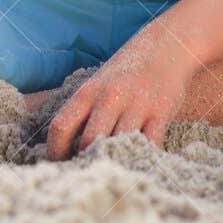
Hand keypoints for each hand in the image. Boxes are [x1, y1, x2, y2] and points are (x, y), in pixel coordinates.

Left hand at [45, 25, 198, 160]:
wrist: (166, 46)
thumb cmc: (127, 72)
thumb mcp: (99, 84)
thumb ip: (85, 112)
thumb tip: (66, 148)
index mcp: (89, 91)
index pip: (61, 126)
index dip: (55, 152)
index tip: (59, 166)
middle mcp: (109, 98)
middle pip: (88, 142)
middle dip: (84, 163)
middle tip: (86, 176)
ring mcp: (136, 106)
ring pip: (117, 146)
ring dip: (113, 163)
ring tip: (110, 175)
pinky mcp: (160, 113)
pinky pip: (148, 146)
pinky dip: (141, 159)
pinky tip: (138, 165)